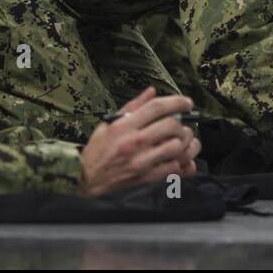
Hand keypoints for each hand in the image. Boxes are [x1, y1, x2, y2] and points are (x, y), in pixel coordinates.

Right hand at [78, 87, 199, 195]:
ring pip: (176, 146)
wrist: (85, 181)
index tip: (187, 103)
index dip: (177, 101)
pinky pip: (173, 167)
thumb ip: (132, 106)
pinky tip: (174, 159)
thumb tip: (151, 91)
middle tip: (181, 125)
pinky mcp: (146, 178)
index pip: (156, 107)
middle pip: (171, 125)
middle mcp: (134, 142)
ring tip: (181, 141)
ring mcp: (141, 161)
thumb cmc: (97, 152)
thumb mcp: (108, 124)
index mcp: (124, 126)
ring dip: (184, 142)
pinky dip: (179, 162)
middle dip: (181, 123)